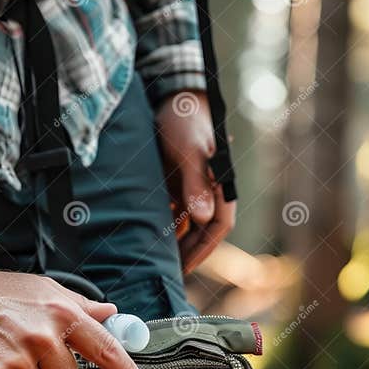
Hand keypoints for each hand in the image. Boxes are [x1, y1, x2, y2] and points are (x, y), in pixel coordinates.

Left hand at [156, 91, 235, 273]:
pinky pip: (173, 212)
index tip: (184, 269)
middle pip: (202, 231)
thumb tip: (202, 218)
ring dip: (175, 242)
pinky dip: (164, 226)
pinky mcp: (178, 183)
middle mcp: (210, 191)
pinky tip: (148, 239)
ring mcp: (194, 188)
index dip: (203, 251)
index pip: (218, 227)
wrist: (172, 94)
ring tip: (155, 262)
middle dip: (187, 253)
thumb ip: (196, 184)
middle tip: (166, 274)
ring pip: (187, 224)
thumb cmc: (185, 120)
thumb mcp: (189, 152)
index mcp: (220, 185)